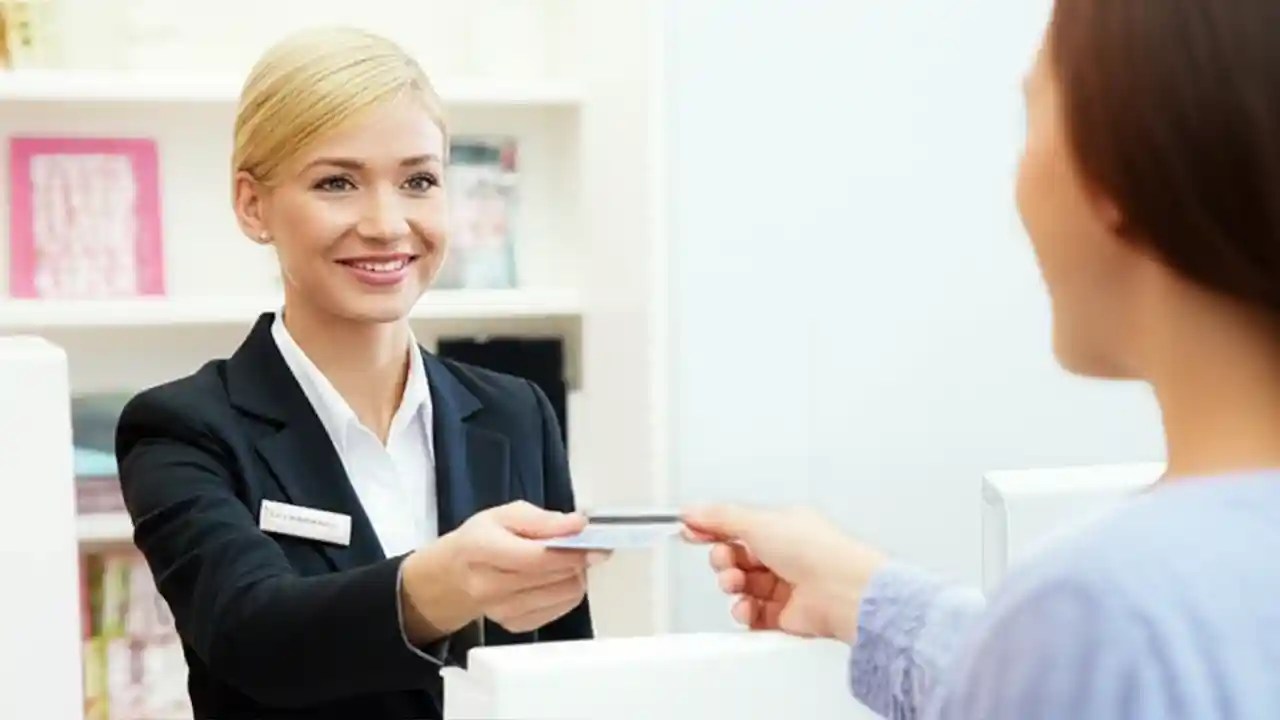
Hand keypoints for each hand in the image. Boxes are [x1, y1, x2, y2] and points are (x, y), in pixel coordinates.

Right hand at [402, 501, 607, 637]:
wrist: (453, 578)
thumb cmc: (480, 541)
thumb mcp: (506, 515)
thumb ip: (543, 520)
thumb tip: (578, 525)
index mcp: (481, 550)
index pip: (537, 558)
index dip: (571, 551)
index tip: (594, 543)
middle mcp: (488, 586)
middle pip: (554, 577)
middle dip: (577, 560)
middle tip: (582, 546)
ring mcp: (502, 611)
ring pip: (563, 595)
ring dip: (574, 576)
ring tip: (565, 561)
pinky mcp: (516, 626)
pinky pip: (560, 610)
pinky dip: (565, 592)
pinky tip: (554, 579)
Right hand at [682, 505, 885, 643]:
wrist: (842, 591)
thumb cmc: (816, 550)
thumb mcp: (757, 522)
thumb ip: (720, 517)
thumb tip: (692, 510)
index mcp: (783, 527)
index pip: (738, 526)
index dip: (712, 529)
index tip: (689, 531)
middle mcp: (786, 555)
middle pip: (737, 558)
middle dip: (724, 560)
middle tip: (727, 561)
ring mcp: (787, 586)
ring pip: (742, 586)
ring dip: (732, 586)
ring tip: (738, 584)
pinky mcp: (786, 615)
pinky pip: (753, 614)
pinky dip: (745, 612)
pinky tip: (747, 607)